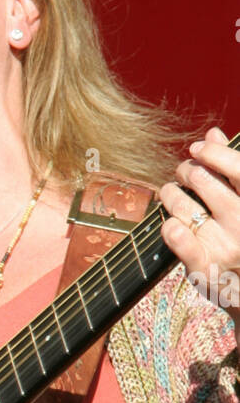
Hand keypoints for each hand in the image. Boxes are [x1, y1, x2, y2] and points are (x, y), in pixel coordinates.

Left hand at [159, 126, 239, 323]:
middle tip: (184, 173)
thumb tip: (213, 134)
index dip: (213, 152)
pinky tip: (170, 224)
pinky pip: (177, 239)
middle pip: (203, 181)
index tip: (197, 148)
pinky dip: (169, 227)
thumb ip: (233, 170)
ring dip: (170, 194)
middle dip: (187, 170)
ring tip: (170, 193)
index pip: (237, 167)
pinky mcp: (205, 269)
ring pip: (182, 206)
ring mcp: (224, 246)